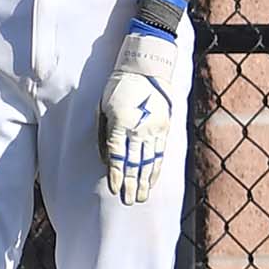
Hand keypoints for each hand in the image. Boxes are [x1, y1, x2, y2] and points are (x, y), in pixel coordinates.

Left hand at [100, 29, 176, 204]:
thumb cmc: (120, 85)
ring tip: (140, 197)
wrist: (147, 67)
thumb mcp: (104, 106)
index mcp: (121, 121)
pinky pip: (159, 152)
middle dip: (131, 183)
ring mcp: (154, 128)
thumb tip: (106, 156)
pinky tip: (151, 179)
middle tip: (129, 201)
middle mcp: (139, 127)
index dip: (116, 173)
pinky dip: (155, 168)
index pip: (117, 154)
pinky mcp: (164, 127)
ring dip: (144, 180)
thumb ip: (105, 132)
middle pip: (134, 161)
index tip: (114, 188)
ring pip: (149, 160)